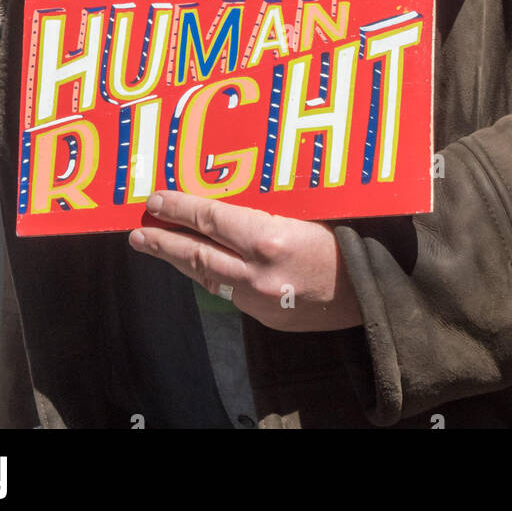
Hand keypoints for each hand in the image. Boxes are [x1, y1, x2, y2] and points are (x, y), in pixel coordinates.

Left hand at [129, 191, 362, 332]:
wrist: (374, 293)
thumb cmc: (347, 238)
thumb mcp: (309, 209)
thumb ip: (269, 207)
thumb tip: (228, 191)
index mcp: (268, 238)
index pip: (210, 219)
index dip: (179, 208)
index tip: (156, 200)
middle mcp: (258, 273)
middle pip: (197, 254)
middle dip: (163, 241)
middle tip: (137, 232)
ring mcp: (260, 301)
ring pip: (208, 278)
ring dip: (179, 260)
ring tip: (154, 247)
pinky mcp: (266, 319)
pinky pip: (231, 293)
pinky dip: (211, 276)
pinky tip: (199, 265)